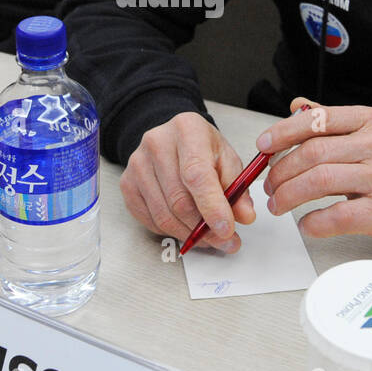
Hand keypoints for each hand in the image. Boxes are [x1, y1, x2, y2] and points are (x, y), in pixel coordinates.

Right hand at [120, 112, 255, 252]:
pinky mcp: (127, 183)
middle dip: (204, 229)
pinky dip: (171, 231)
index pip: (197, 174)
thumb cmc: (201, 148)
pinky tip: (186, 226)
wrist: (172, 138)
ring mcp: (137, 164)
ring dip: (189, 234)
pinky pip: (150, 220)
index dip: (212, 207)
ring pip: (164, 215)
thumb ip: (238, 187)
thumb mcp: (227, 159)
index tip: (226, 229)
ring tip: (208, 237)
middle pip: (179, 200)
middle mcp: (156, 143)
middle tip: (225, 240)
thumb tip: (244, 216)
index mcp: (187, 129)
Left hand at [258, 97, 371, 248]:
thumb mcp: (371, 132)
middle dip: (281, 171)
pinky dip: (313, 222)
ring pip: (320, 181)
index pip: (318, 119)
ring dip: (289, 195)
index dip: (283, 132)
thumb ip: (332, 121)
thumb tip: (295, 106)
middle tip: (270, 185)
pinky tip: (306, 223)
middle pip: (313, 153)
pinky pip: (337, 216)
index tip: (264, 145)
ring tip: (279, 204)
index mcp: (371, 121)